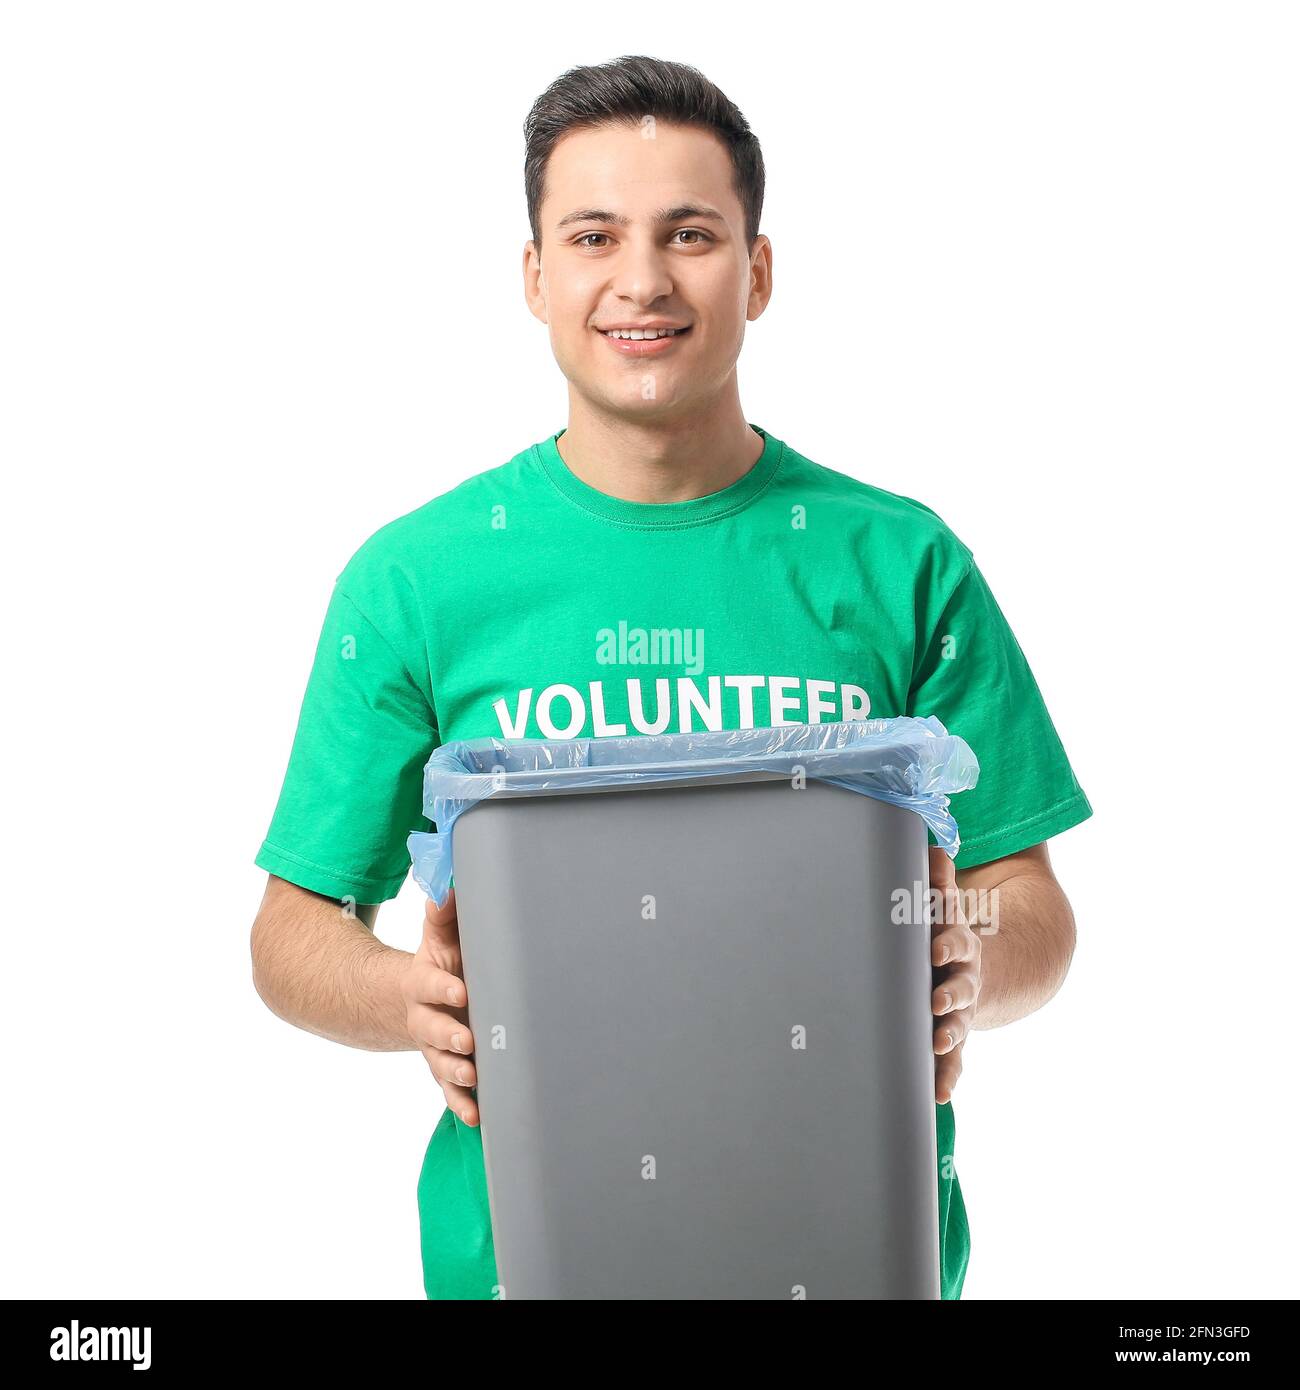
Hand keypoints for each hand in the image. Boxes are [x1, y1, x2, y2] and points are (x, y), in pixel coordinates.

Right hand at [401, 887, 478, 1125]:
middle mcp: (425, 1019)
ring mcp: (435, 1047)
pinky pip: (450, 1090)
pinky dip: (461, 1104)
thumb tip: (447, 886)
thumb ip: (444, 915)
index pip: (430, 985)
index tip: (460, 990)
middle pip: (433, 1030)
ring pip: (440, 1063)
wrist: (413, 1000)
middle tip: (468, 1041)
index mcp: (423, 983)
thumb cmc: (441, 962)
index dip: (442, 989)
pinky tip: (477, 1117)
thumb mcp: (439, 938)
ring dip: (456, 1074)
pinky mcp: (446, 1068)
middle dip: (449, 1036)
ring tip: (474, 1079)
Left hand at [928, 847, 979, 1103]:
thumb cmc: (948, 930)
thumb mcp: (946, 904)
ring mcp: (960, 1010)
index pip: (955, 939)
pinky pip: (952, 1059)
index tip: (935, 948)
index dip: (946, 943)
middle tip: (938, 1002)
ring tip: (937, 1047)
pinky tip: (939, 1096)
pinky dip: (946, 1076)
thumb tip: (931, 847)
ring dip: (947, 1037)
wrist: (989, 966)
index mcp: (958, 944)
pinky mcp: (953, 1034)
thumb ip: (937, 882)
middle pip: (959, 987)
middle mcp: (964, 979)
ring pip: (957, 1026)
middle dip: (949, 994)